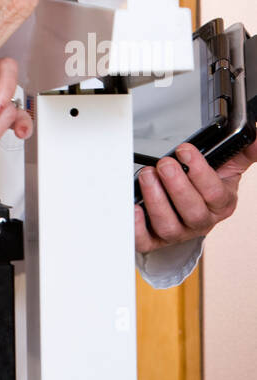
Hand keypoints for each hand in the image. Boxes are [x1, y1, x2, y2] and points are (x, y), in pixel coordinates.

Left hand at [135, 135, 256, 252]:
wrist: (192, 206)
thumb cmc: (208, 184)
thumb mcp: (228, 165)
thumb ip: (243, 150)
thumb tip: (254, 139)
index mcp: (222, 204)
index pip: (215, 194)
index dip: (200, 173)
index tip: (185, 151)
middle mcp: (201, 221)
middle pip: (193, 212)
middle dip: (177, 186)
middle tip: (165, 164)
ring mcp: (179, 232)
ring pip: (169, 227)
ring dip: (156, 200)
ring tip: (147, 176)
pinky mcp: (156, 239)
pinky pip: (147, 241)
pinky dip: (138, 228)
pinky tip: (134, 207)